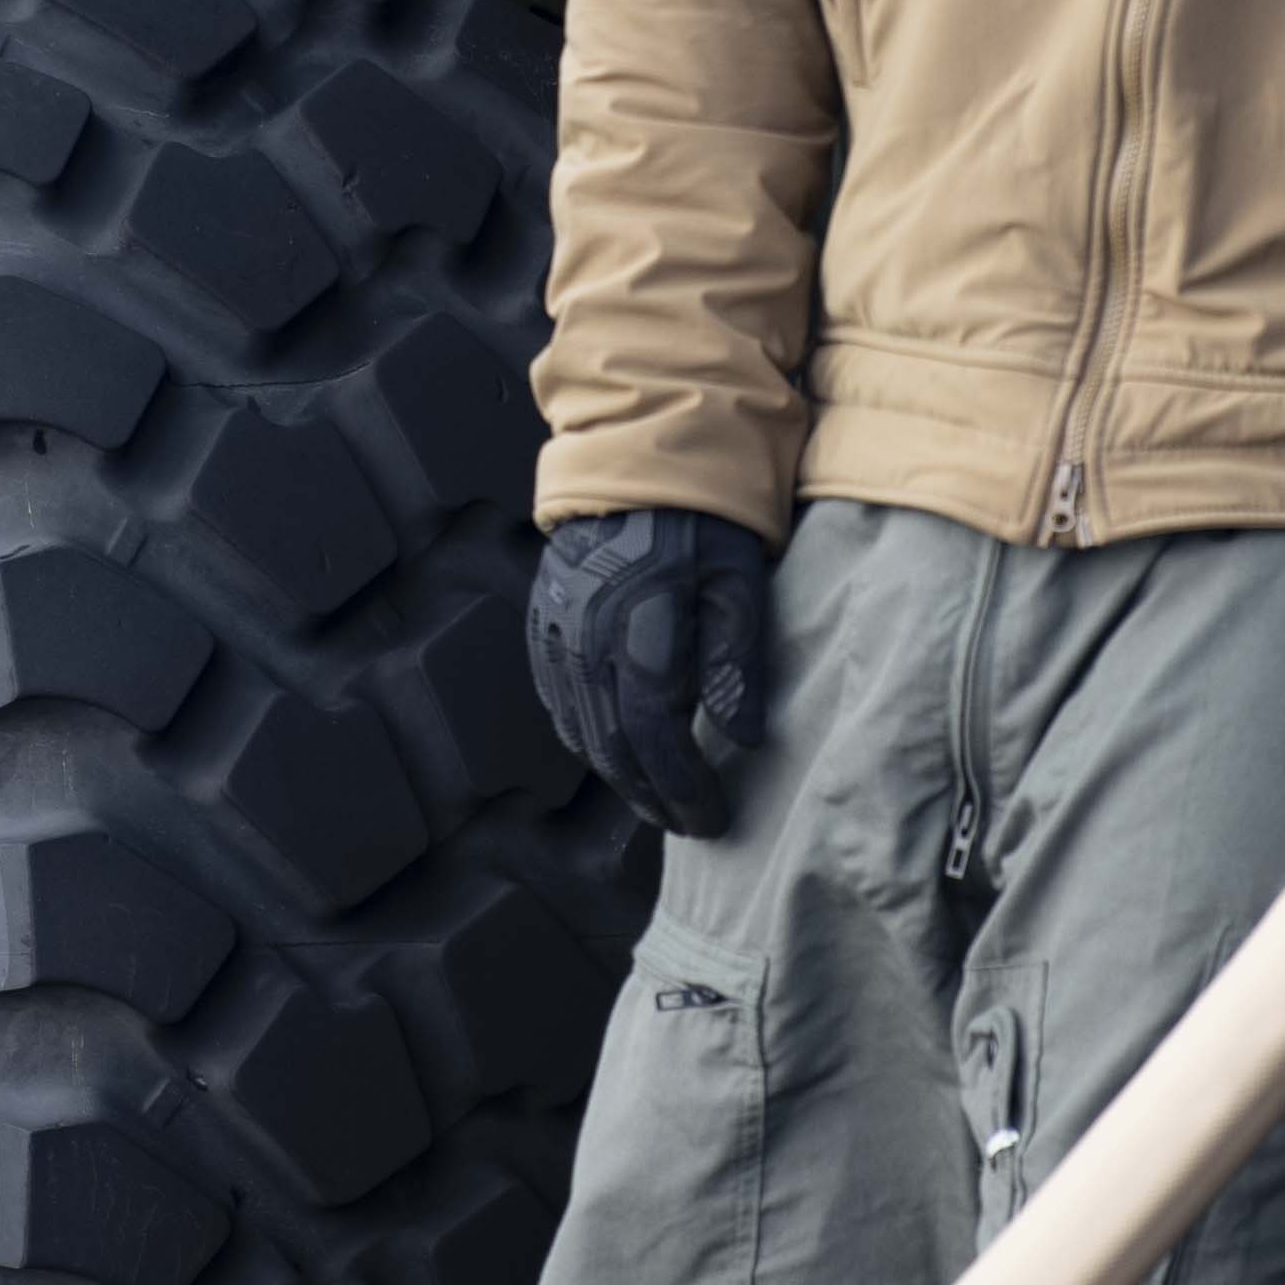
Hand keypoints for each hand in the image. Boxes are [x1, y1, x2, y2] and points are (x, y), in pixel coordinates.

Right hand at [523, 505, 774, 838]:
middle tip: (692, 824)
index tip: (715, 818)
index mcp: (640, 627)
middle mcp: (586, 638)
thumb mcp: (739, 582)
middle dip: (654, 797)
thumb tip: (743, 740)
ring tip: (660, 801)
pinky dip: (587, 740)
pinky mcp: (541, 625)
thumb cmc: (703, 521)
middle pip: (612, 747)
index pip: (656, 734)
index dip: (684, 787)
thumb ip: (738, 663)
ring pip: (579, 733)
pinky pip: (556, 702)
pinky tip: (616, 754)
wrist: (636, 460)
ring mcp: (555, 632)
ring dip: (620, 778)